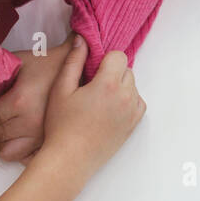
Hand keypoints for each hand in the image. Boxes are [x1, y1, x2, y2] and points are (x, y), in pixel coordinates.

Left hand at [0, 38, 74, 161]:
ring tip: (4, 127)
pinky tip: (20, 134)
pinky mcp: (49, 139)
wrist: (79, 66)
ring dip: (2, 142)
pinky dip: (19, 148)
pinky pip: (24, 156)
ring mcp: (41, 135)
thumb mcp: (19, 59)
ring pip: (7, 152)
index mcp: (19, 102)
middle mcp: (29, 123)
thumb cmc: (46, 61)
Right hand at [40, 35, 145, 179]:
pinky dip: (128, 101)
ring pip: (133, 85)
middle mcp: (126, 96)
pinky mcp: (133, 125)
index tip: (91, 72)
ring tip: (98, 101)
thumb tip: (83, 40)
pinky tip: (109, 109)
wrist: (69, 160)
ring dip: (120, 86)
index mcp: (108, 84)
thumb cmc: (61, 125)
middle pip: (126, 69)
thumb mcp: (61, 89)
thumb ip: (74, 61)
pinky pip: (138, 102)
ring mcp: (132, 112)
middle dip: (112, 72)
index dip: (104, 60)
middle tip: (91, 87)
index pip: (118, 56)